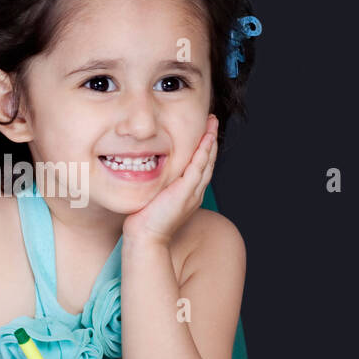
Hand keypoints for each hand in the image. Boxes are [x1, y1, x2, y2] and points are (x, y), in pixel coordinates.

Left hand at [122, 114, 216, 246]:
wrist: (146, 238)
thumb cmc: (146, 221)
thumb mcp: (155, 197)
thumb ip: (159, 184)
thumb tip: (147, 169)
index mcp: (189, 193)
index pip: (200, 165)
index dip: (203, 147)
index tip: (203, 130)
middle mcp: (195, 192)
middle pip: (208, 160)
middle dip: (210, 139)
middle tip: (212, 120)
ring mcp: (192, 192)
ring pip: (206, 162)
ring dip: (210, 141)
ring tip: (212, 123)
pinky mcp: (186, 193)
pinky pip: (198, 168)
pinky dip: (203, 152)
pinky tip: (205, 139)